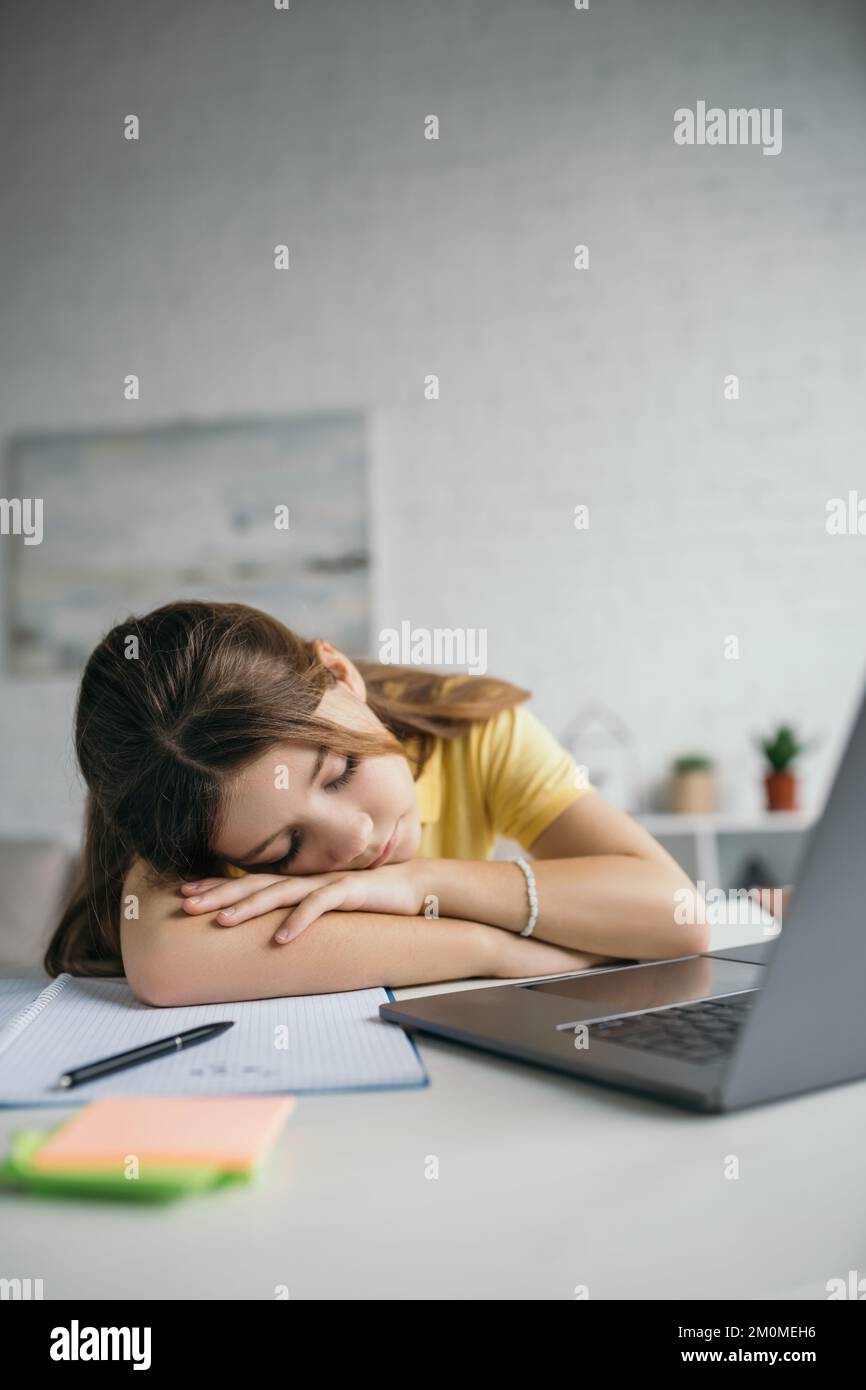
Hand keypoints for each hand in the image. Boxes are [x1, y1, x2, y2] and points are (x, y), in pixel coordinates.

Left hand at [180, 860, 429, 943]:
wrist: (411, 887)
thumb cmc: (365, 899)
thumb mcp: (324, 905)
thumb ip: (298, 909)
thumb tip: (269, 928)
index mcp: (297, 881)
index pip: (249, 881)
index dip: (217, 885)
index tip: (185, 893)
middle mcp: (305, 878)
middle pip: (254, 883)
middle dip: (218, 893)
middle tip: (187, 904)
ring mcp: (325, 882)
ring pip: (279, 893)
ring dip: (248, 907)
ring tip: (221, 921)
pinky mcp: (348, 890)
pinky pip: (319, 906)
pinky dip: (299, 921)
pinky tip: (280, 939)